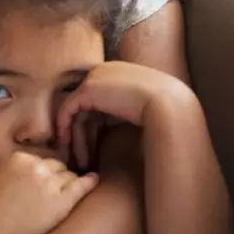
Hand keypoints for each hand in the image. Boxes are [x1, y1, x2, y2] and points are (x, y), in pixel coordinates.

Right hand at [0, 151, 98, 233]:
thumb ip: (20, 170)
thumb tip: (41, 170)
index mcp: (20, 158)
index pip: (43, 160)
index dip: (45, 173)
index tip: (44, 183)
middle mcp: (36, 167)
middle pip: (59, 166)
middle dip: (58, 178)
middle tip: (55, 193)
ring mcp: (49, 184)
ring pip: (70, 177)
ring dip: (69, 185)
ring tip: (68, 195)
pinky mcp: (60, 203)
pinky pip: (81, 187)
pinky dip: (89, 183)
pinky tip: (95, 180)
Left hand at [57, 62, 193, 163]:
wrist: (168, 103)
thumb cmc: (164, 111)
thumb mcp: (142, 109)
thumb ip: (124, 114)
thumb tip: (117, 129)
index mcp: (118, 73)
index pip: (97, 101)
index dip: (93, 126)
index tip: (93, 148)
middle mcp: (104, 71)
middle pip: (84, 107)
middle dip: (80, 134)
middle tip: (78, 158)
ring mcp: (95, 78)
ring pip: (75, 112)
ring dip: (74, 139)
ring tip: (78, 163)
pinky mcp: (87, 89)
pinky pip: (67, 110)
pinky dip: (65, 129)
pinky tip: (68, 148)